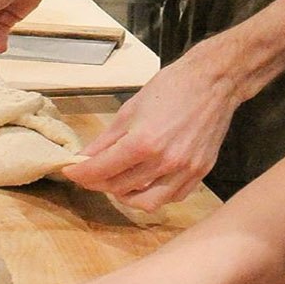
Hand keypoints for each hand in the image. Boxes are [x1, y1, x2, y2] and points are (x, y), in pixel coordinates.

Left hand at [59, 44, 240, 210]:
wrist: (214, 82)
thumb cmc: (172, 87)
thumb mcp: (131, 108)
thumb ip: (107, 139)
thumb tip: (86, 156)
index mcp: (143, 142)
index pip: (102, 170)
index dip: (81, 173)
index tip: (71, 172)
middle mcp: (164, 161)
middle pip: (119, 187)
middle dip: (99, 183)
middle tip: (91, 174)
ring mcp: (184, 170)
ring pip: (145, 202)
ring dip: (125, 196)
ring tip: (118, 182)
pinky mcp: (199, 173)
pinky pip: (171, 197)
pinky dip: (154, 194)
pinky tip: (147, 181)